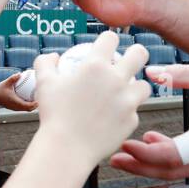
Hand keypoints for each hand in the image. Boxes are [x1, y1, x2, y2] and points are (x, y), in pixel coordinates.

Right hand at [0, 73, 37, 111]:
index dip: (34, 104)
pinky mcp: (14, 108)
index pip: (27, 106)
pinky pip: (23, 107)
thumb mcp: (6, 83)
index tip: (39, 100)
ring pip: (26, 109)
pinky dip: (28, 105)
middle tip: (41, 99)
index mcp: (15, 102)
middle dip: (36, 106)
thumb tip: (20, 73)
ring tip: (38, 99)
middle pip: (29, 109)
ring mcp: (15, 108)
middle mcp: (16, 107)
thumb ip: (13, 78)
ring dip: (32, 106)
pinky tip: (30, 99)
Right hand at [34, 33, 151, 167]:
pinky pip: (134, 112)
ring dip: (136, 87)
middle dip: (137, 53)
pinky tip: (114, 117)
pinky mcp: (132, 120)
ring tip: (126, 92)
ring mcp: (127, 101)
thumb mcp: (43, 84)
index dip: (109, 39)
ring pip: (145, 86)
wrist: (66, 149)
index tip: (106, 45)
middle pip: (139, 54)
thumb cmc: (53, 115)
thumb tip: (54, 57)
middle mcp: (116, 80)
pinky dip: (126, 113)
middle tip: (130, 59)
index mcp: (95, 66)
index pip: (111, 38)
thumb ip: (46, 63)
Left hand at [109, 62, 188, 178]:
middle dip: (140, 165)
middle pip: (173, 171)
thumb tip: (151, 74)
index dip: (145, 154)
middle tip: (114, 158)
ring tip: (127, 151)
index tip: (124, 145)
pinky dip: (173, 159)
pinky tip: (156, 142)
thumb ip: (185, 75)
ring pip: (183, 171)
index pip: (175, 155)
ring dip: (154, 163)